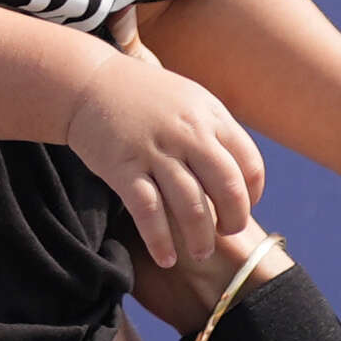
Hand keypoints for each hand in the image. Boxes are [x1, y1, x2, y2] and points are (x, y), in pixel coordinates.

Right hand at [58, 42, 260, 269]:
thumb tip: (240, 173)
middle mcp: (187, 133)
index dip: (252, 194)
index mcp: (209, 116)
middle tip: (227, 234)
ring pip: (191, 206)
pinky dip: (160, 240)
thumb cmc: (142, 97)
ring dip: (200, 238)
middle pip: (227, 188)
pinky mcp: (123, 168)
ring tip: (200, 254)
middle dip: (233, 220)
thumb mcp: (188, 100)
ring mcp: (155, 151)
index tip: (241, 208)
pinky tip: (167, 258)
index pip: (249, 164)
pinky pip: (149, 212)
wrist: (87, 83)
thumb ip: (214, 130)